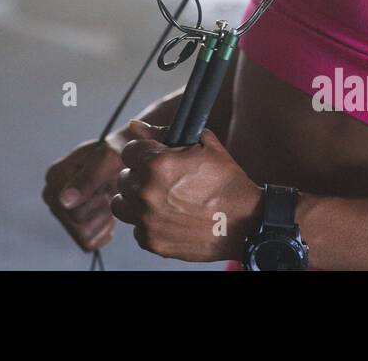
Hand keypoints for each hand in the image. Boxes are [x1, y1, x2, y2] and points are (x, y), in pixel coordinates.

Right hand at [43, 138, 122, 252]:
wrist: (126, 158)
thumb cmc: (117, 152)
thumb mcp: (108, 159)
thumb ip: (88, 178)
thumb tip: (62, 201)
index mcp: (54, 176)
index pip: (69, 207)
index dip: (94, 199)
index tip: (104, 182)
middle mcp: (51, 196)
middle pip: (77, 222)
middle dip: (100, 208)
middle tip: (108, 190)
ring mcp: (60, 212)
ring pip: (83, 235)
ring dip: (103, 219)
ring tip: (109, 199)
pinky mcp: (73, 226)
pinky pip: (88, 243)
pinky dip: (104, 232)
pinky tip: (108, 213)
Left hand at [110, 119, 262, 261]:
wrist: (246, 223)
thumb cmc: (227, 182)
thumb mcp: (203, 147)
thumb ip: (163, 134)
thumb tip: (135, 126)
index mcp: (157, 163)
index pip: (129, 151)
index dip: (142, 152)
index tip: (151, 159)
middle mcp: (147, 191)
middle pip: (123, 177)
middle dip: (139, 176)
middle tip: (160, 181)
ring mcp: (147, 218)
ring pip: (121, 203)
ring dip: (134, 200)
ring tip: (155, 200)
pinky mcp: (152, 241)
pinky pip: (135, 228)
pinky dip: (146, 223)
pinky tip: (166, 218)